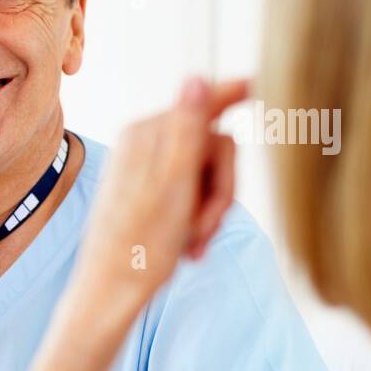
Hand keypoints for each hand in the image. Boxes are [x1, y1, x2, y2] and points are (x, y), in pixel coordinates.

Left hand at [72, 76, 246, 310]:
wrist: (110, 293)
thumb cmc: (140, 248)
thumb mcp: (173, 186)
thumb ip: (188, 131)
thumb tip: (196, 77)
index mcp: (147, 135)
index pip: (203, 105)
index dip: (233, 95)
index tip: (260, 82)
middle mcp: (143, 145)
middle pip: (215, 147)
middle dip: (221, 190)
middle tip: (206, 228)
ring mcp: (145, 169)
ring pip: (208, 175)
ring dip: (210, 212)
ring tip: (193, 242)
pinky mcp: (149, 193)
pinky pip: (192, 195)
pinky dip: (197, 221)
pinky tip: (187, 246)